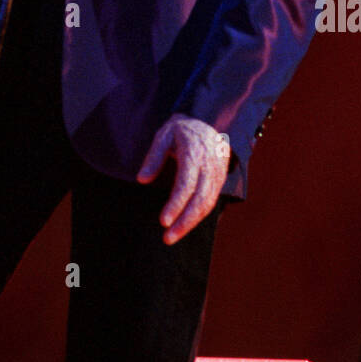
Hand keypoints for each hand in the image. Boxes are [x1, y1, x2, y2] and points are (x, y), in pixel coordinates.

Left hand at [137, 113, 230, 244]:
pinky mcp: (219, 182)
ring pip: (207, 205)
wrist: (211, 123)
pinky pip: (210, 203)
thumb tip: (141, 180)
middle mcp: (209, 167)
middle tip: (167, 238)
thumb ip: (154, 157)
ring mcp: (217, 176)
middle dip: (184, 222)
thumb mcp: (164, 135)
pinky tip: (184, 226)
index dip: (176, 205)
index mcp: (194, 154)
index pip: (186, 185)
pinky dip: (198, 217)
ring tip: (172, 237)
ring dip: (190, 224)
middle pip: (200, 201)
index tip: (163, 221)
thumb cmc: (182, 130)